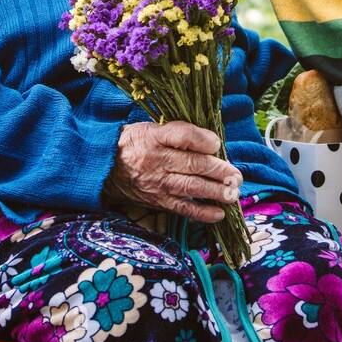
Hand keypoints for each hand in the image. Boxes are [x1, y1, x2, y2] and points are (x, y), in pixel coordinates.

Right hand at [103, 121, 242, 222]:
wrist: (105, 167)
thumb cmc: (135, 143)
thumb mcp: (151, 128)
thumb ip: (179, 132)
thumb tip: (211, 142)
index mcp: (154, 137)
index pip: (182, 135)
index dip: (202, 139)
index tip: (217, 143)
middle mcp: (156, 160)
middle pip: (192, 164)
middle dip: (219, 170)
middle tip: (237, 176)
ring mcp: (157, 183)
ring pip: (191, 187)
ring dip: (215, 192)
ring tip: (233, 193)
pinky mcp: (157, 201)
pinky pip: (182, 208)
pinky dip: (202, 213)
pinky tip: (219, 214)